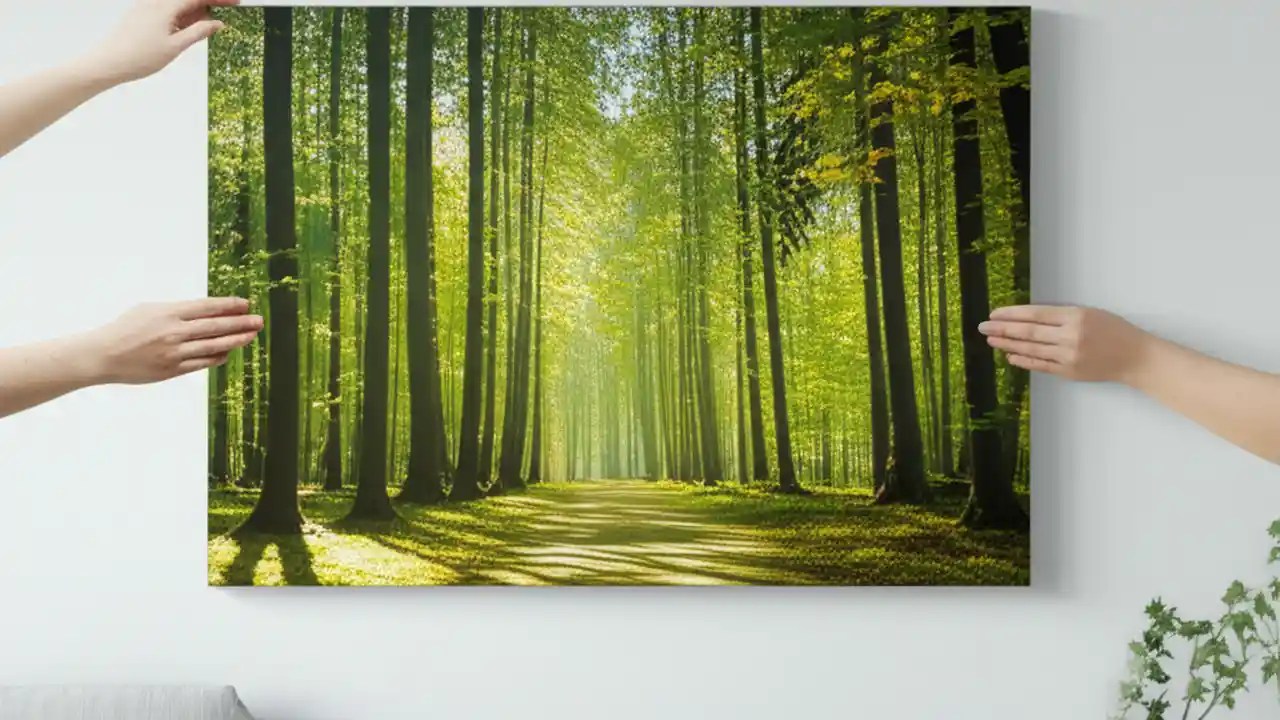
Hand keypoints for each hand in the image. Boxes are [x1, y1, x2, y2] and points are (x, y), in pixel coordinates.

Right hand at [79, 297, 261, 384]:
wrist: (103, 355)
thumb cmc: (125, 329)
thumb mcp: (149, 309)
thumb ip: (177, 310)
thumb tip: (206, 310)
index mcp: (168, 313)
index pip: (207, 307)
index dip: (229, 306)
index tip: (246, 304)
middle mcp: (174, 332)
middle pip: (216, 326)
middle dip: (241, 323)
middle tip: (259, 321)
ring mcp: (175, 352)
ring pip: (214, 346)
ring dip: (236, 340)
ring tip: (251, 335)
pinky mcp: (173, 370)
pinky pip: (203, 363)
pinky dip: (218, 356)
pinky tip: (228, 352)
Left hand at [80, 0, 239, 85]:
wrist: (108, 62)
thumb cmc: (139, 57)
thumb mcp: (176, 47)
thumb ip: (199, 32)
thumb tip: (217, 23)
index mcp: (165, 7)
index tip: (236, 2)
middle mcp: (155, 2)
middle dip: (208, 6)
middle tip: (226, 16)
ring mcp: (147, 7)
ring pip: (178, 5)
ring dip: (194, 13)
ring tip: (206, 27)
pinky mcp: (141, 14)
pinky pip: (167, 10)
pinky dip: (181, 17)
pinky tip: (186, 30)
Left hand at [979, 305, 1152, 383]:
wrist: (1136, 357)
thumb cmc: (1114, 331)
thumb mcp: (1090, 313)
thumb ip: (1061, 316)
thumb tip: (1028, 318)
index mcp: (1075, 316)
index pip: (1035, 314)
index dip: (1012, 314)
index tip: (994, 314)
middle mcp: (1070, 336)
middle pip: (1028, 332)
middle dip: (1003, 329)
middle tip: (983, 327)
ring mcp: (1069, 356)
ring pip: (1031, 350)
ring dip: (1008, 345)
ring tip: (992, 341)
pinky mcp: (1069, 372)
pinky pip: (1041, 366)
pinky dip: (1024, 361)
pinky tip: (1010, 357)